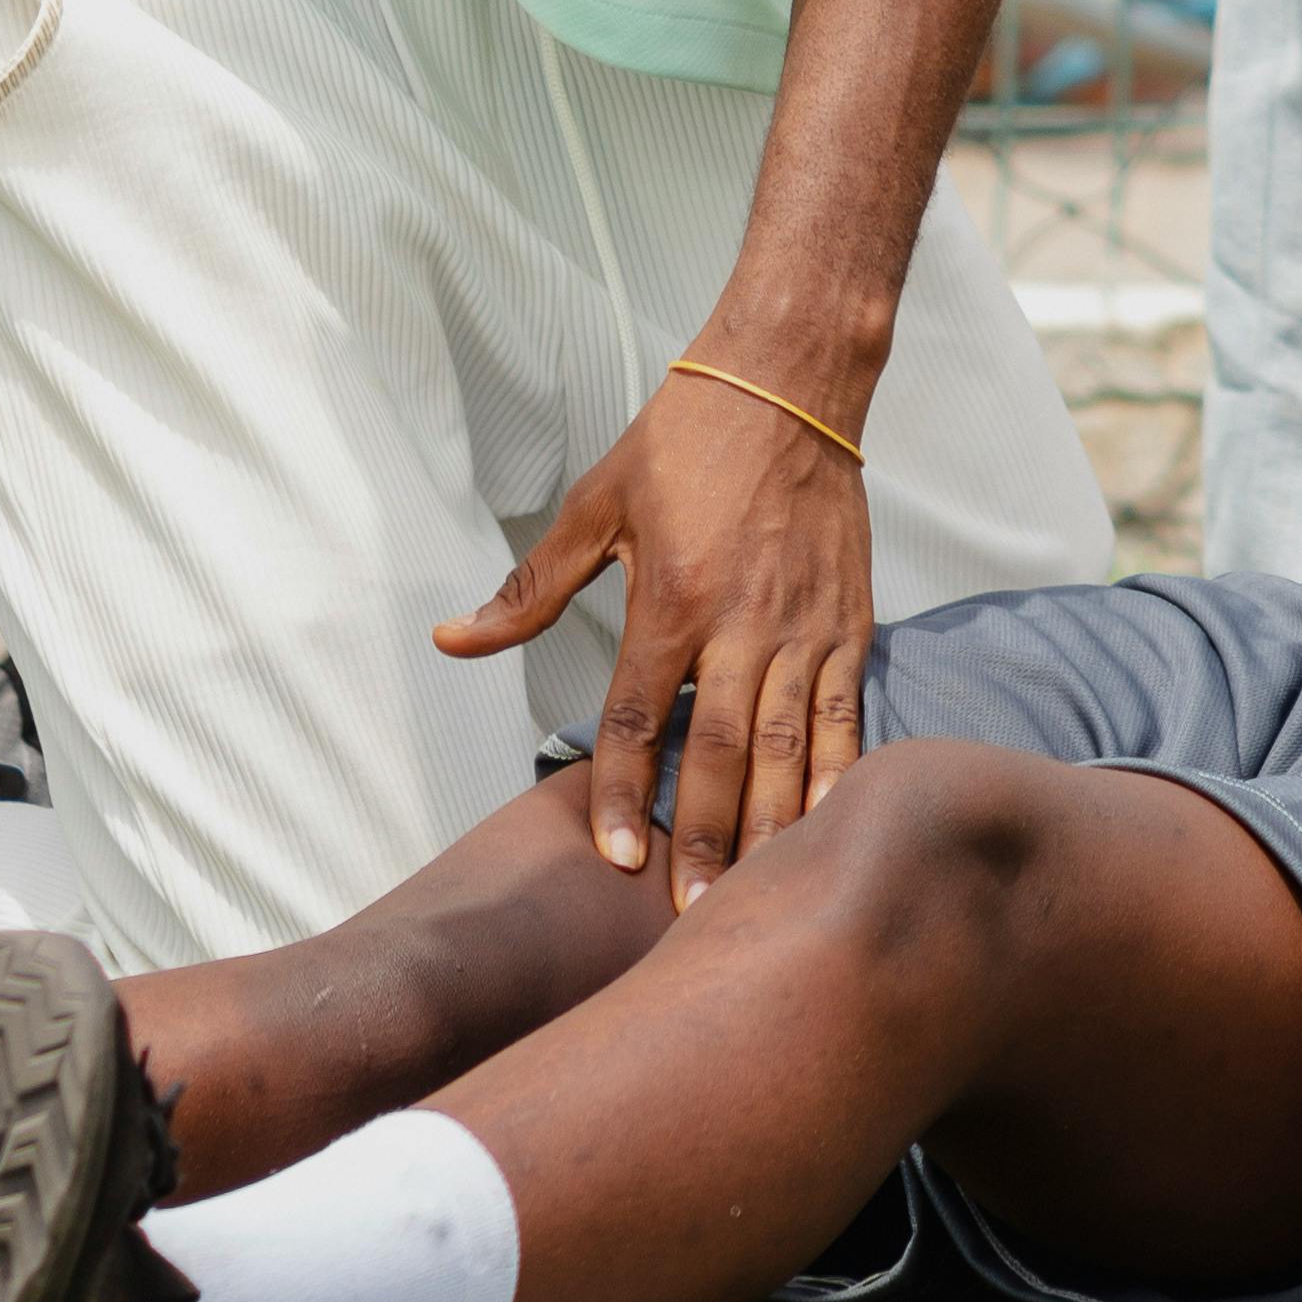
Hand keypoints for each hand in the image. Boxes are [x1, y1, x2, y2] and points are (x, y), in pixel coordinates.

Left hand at [435, 364, 874, 911]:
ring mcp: (803, 627)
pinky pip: (845, 718)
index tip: (616, 858)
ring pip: (788, 748)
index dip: (626, 792)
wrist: (789, 383)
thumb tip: (451, 638)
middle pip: (720, 752)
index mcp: (670, 596)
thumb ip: (530, 590)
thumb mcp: (595, 506)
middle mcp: (740, 621)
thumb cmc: (683, 441)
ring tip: (752, 900)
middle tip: (687, 917)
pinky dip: (837, 779)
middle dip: (705, 840)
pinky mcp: (850, 624)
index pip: (640, 716)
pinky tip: (828, 834)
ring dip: (771, 830)